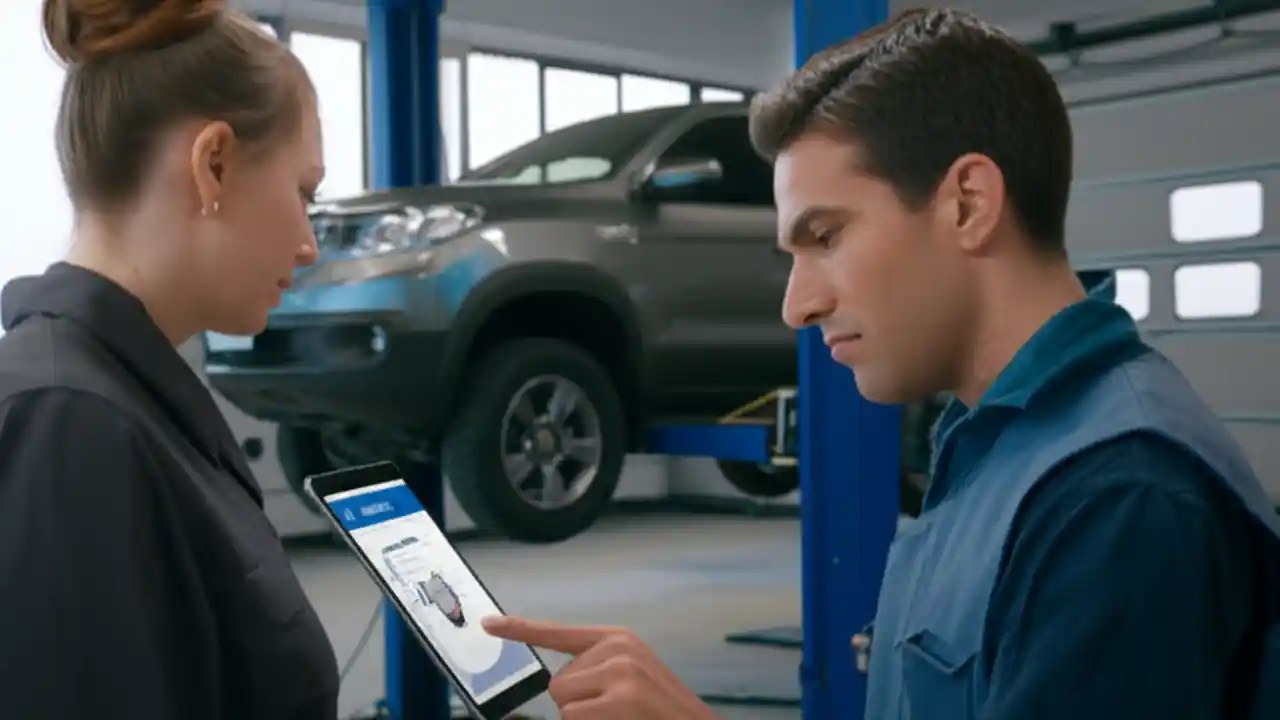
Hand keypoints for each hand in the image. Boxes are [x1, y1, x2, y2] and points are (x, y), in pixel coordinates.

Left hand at [482, 615, 718, 719]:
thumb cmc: (660, 714)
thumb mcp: (631, 680)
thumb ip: (596, 673)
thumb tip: (558, 686)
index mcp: (620, 640)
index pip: (559, 633)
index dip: (519, 629)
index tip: (487, 624)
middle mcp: (618, 648)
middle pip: (558, 683)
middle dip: (578, 707)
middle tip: (617, 714)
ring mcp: (620, 672)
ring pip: (564, 705)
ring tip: (624, 719)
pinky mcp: (620, 699)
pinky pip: (573, 719)